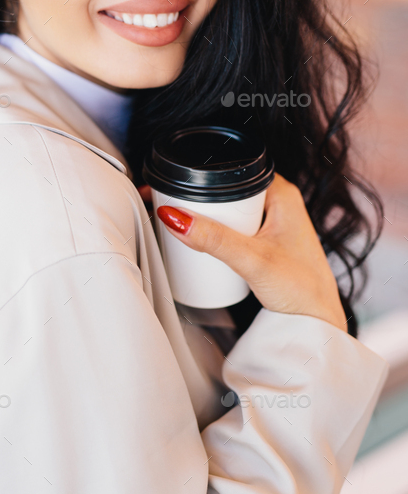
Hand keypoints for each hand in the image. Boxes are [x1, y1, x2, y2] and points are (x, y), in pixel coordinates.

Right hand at [155, 173, 347, 332]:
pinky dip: (220, 232)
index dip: (205, 175)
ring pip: (232, 210)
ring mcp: (275, 222)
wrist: (317, 323)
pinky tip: (209, 243)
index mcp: (282, 193)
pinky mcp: (269, 240)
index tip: (178, 187)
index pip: (236, 170)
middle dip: (203, 200)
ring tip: (191, 229)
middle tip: (182, 213)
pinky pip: (237, 226)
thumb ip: (214, 240)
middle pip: (229, 190)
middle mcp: (280, 202)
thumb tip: (177, 219)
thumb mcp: (252, 260)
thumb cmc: (303, 291)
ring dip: (211, 218)